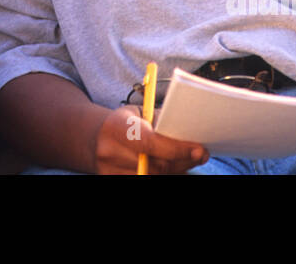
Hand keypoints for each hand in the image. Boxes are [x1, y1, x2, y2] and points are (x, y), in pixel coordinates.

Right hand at [91, 105, 208, 174]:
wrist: (95, 139)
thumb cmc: (124, 123)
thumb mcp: (139, 114)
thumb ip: (161, 121)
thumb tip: (191, 134)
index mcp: (115, 127)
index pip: (150, 142)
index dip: (177, 148)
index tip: (199, 149)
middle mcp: (109, 152)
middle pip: (157, 165)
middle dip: (183, 161)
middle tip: (200, 154)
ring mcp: (109, 171)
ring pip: (155, 177)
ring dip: (175, 170)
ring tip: (185, 159)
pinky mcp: (112, 181)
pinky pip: (145, 181)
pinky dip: (162, 175)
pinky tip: (170, 167)